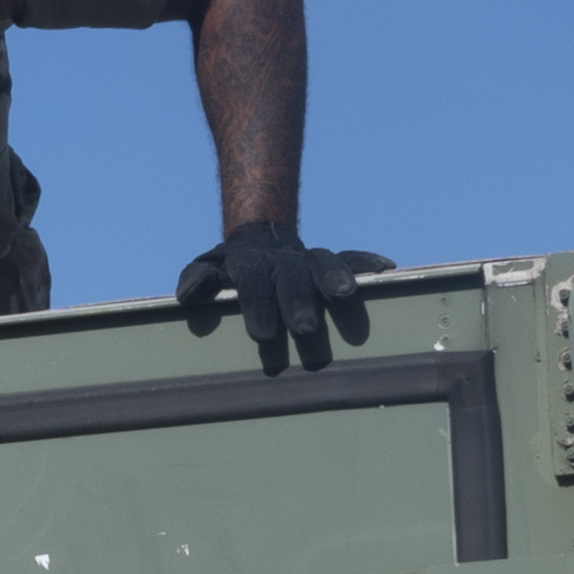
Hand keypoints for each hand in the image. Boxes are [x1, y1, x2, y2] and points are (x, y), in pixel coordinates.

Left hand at [175, 222, 395, 347]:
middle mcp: (283, 261)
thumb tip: (186, 295)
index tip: (261, 335)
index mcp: (251, 266)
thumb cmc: (230, 268)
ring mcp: (308, 259)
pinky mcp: (330, 260)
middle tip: (305, 328)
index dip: (257, 306)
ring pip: (322, 263)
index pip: (252, 284)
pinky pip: (351, 256)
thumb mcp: (208, 269)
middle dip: (298, 301)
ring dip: (335, 277)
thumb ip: (197, 280)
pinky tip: (387, 270)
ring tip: (347, 296)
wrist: (258, 239)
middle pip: (291, 278)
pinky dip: (367, 261)